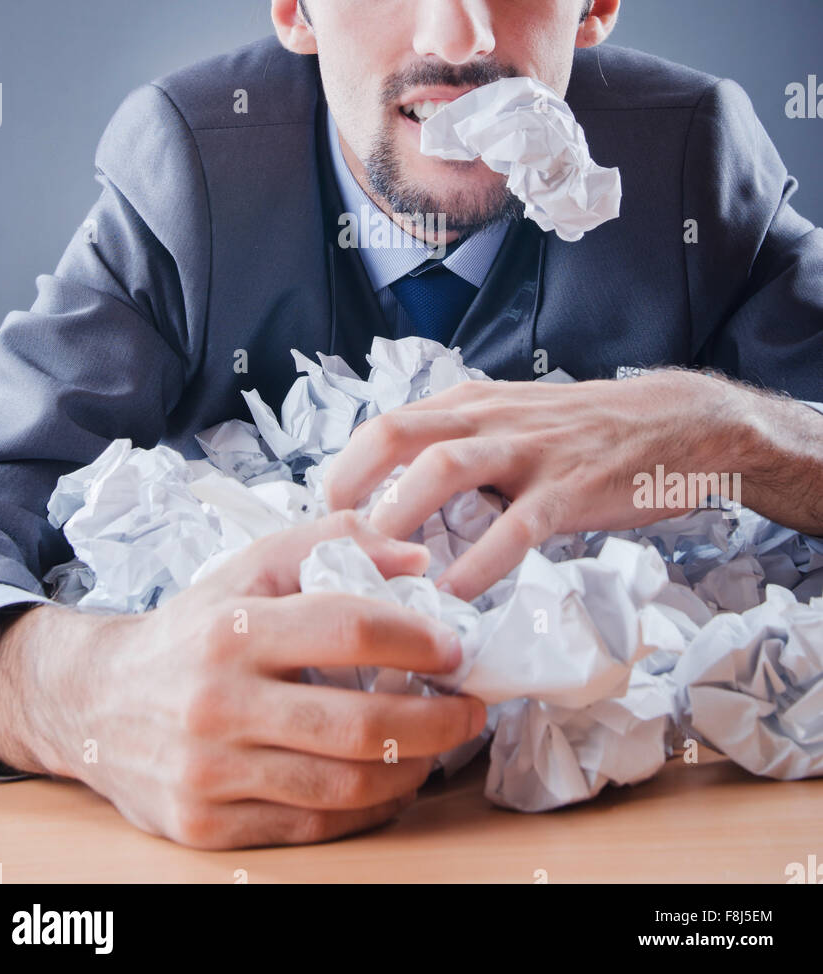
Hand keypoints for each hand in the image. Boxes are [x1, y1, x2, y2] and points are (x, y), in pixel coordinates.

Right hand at [31, 511, 485, 848]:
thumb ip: (329, 543)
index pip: (347, 628)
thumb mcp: (247, 568)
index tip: (454, 645)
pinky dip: (368, 809)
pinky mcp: (206, 827)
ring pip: (343, 785)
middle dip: (435, 719)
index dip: (416, 636)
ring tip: (441, 744)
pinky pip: (311, 825)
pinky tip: (393, 782)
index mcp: (231, 630)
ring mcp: (209, 774)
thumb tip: (416, 559)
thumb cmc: (191, 630)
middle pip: (357, 723)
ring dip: (413, 768)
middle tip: (470, 708)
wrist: (94, 700)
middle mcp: (217, 704)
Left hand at [324, 369, 750, 600]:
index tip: (326, 525)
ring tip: (376, 569)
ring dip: (401, 516)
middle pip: (397, 433)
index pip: (385, 425)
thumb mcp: (512, 425)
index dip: (344, 472)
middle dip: (353, 486)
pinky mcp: (568, 489)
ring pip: (445, 467)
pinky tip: (457, 595)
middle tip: (329, 545)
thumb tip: (401, 512)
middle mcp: (488, 418)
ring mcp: (528, 451)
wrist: (674, 425)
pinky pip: (516, 525)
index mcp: (469, 404)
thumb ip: (462, 455)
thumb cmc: (583, 435)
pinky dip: (481, 561)